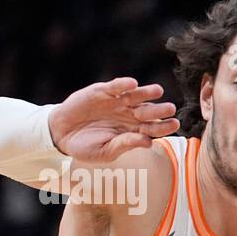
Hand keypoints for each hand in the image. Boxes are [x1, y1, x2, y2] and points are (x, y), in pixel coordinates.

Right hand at [48, 77, 178, 163]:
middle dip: (159, 110)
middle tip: (170, 109)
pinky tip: (132, 84)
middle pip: (149, 111)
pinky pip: (116, 86)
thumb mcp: (105, 151)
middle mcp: (129, 115)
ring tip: (158, 91)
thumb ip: (125, 145)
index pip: (154, 129)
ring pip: (136, 96)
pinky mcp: (103, 91)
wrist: (61, 134)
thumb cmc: (86, 147)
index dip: (165, 126)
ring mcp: (117, 102)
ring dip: (147, 93)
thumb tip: (148, 143)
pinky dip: (123, 84)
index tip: (175, 124)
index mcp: (134, 132)